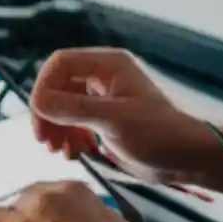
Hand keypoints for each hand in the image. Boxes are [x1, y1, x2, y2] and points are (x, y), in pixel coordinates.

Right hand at [29, 48, 217, 184]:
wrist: (185, 158)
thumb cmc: (158, 133)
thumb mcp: (114, 120)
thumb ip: (74, 109)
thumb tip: (37, 102)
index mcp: (109, 65)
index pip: (60, 63)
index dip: (44, 87)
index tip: (40, 116)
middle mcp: (103, 76)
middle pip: (58, 86)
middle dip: (48, 113)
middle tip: (45, 141)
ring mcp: (103, 98)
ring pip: (63, 106)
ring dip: (57, 128)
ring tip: (61, 151)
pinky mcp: (103, 120)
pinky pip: (73, 122)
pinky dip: (69, 137)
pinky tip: (75, 154)